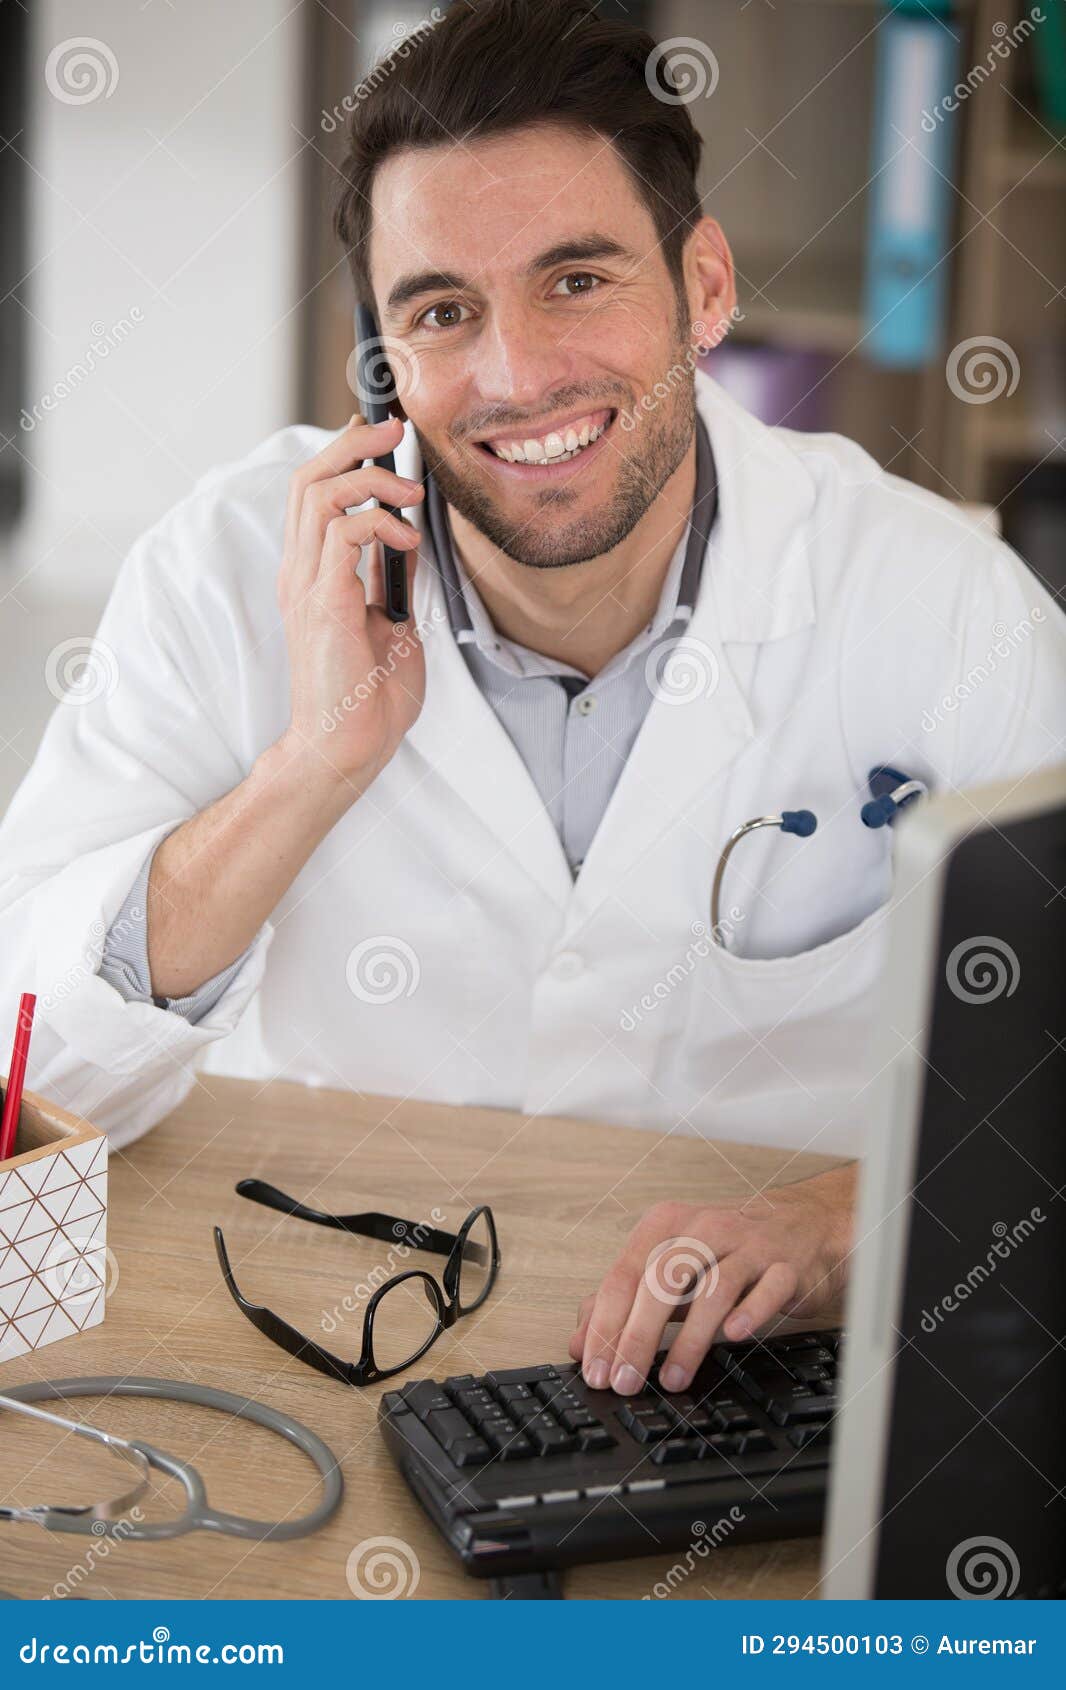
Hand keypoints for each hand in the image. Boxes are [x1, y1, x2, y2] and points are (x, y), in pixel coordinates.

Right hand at [277, 412, 425, 792]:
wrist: (349, 745)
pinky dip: (379, 522)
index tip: (379, 430)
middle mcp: (299, 572)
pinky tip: (406, 541)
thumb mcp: (393, 623)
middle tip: (394, 429)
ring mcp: (304, 585)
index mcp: (312, 574)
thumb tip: (411, 539)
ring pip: (317, 493)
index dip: (343, 452)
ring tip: (410, 489)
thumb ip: (392, 578)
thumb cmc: (369, 696)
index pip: (314, 493)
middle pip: (307, 477)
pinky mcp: (321, 602)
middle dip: (352, 443)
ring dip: (368, 477)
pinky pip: (343, 533)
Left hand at [568, 1164, 855, 1394]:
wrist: (807, 1223)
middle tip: (624, 1382)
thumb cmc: (730, 1247)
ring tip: (672, 1379)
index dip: (605, 1324)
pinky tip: (734, 1337)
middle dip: (637, 1336)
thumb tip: (581, 1340)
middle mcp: (706, 1228)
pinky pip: (768, 1288)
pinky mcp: (788, 1266)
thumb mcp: (672, 1264)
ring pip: (713, 1288)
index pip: (624, 1274)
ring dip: (690, 1340)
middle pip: (661, 1281)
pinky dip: (750, 1312)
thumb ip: (624, 1299)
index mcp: (668, 1224)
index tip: (594, 1368)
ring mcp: (750, 1245)